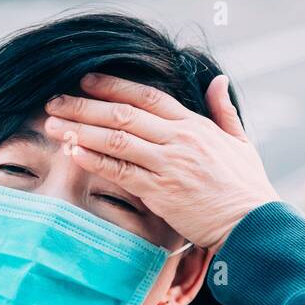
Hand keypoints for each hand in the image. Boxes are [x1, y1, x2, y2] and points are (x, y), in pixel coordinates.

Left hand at [42, 72, 280, 251]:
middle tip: (54, 101)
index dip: (113, 85)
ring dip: (80, 130)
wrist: (252, 224)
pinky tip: (73, 152)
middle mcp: (178, 139)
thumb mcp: (240, 141)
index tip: (85, 80)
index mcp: (194, 124)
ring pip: (116, 139)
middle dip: (84, 105)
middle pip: (123, 113)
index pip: (147, 95)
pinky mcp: (161, 191)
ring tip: (53, 125)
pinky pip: (121, 171)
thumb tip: (217, 79)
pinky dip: (95, 160)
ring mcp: (168, 164)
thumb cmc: (246, 187)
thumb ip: (224, 110)